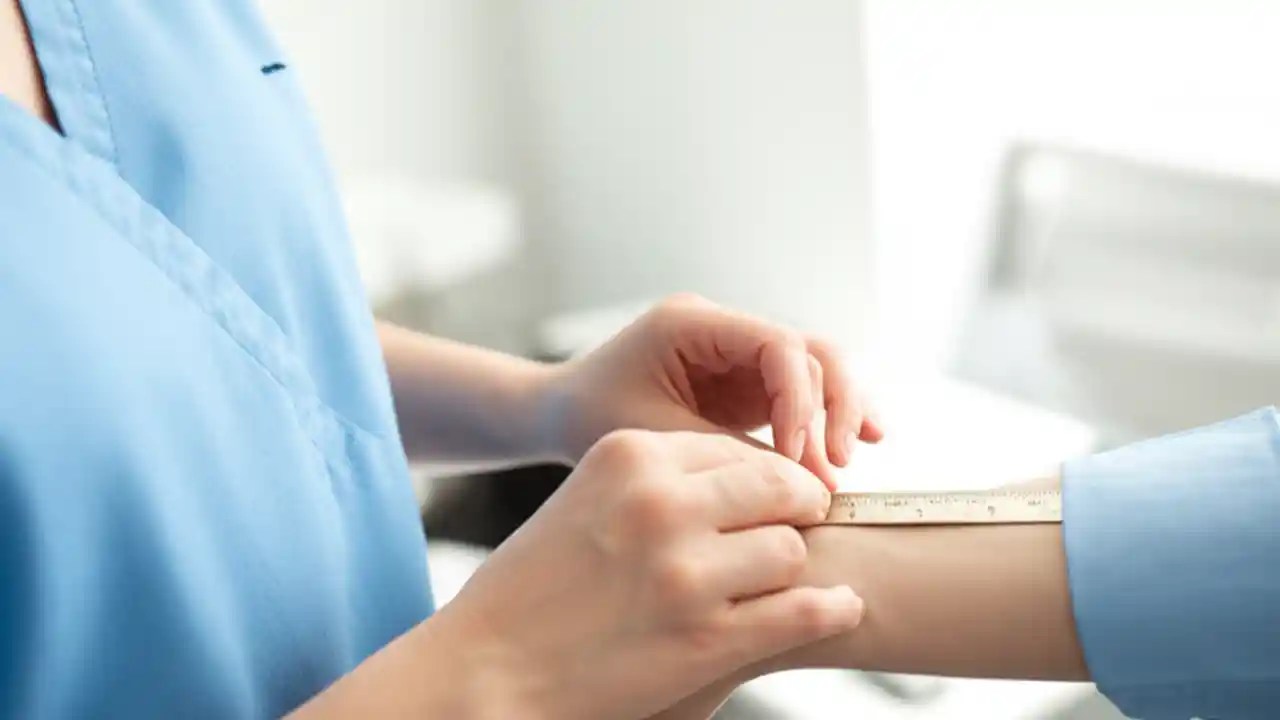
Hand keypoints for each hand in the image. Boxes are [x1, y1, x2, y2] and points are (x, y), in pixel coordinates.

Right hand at [432, 430, 864, 719]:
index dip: (760, 475)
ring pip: (789, 549)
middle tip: (804, 523)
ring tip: (782, 580)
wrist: (486, 670)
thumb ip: (657, 482)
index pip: (732, 448)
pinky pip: (803, 610)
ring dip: (793, 568)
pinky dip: (830, 608)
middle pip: (777, 486)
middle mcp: (662, 503)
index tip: (771, 495)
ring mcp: (687, 572)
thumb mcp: (584, 502)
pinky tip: (838, 605)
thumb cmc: (531, 587)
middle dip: (797, 506)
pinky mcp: (706, 638)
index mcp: (629, 456)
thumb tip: (743, 482)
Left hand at [546, 294, 882, 488]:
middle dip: (833, 403)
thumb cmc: (592, 420)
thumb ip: (726, 452)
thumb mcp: (655, 438)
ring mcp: (739, 354)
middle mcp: (724, 329)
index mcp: (693, 323)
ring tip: (850, 462)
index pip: (777, 343)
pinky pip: (802, 395)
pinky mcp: (746, 384)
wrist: (558, 416)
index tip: (797, 456)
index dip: (800, 398)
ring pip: (816, 369)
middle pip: (809, 349)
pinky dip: (826, 421)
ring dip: (840, 412)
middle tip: (840, 461)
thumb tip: (801, 484)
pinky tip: (857, 447)